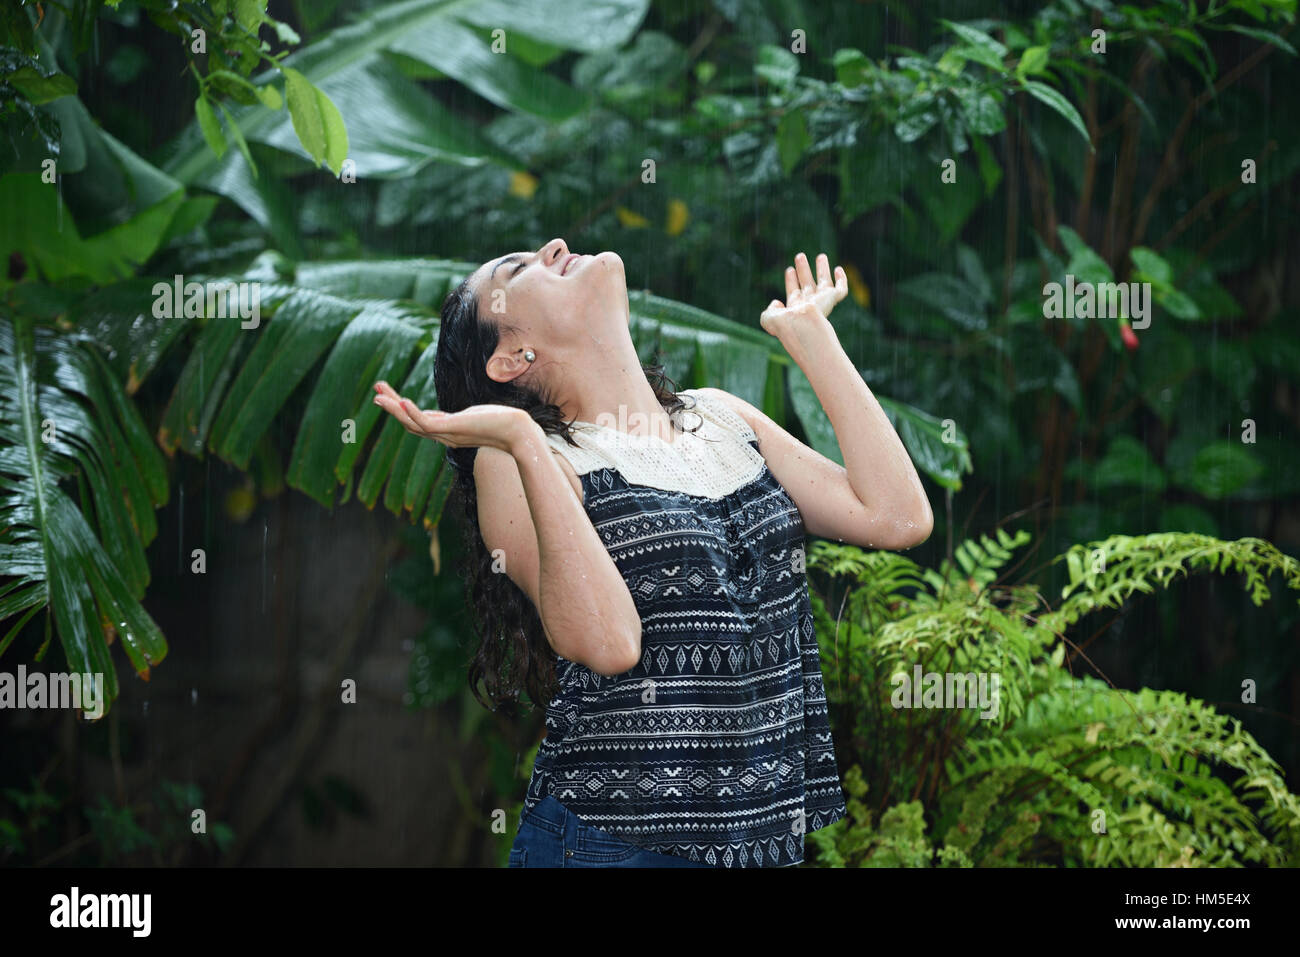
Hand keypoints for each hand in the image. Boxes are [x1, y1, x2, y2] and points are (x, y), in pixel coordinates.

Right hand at [372, 381, 534, 453]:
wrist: (518, 432)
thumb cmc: (504, 423)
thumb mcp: (479, 416)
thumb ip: (467, 417)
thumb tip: (469, 414)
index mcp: (448, 432)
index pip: (418, 422)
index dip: (402, 410)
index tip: (389, 396)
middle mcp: (444, 436)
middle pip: (410, 423)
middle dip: (391, 407)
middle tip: (375, 392)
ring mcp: (447, 434)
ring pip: (412, 424)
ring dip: (394, 409)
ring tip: (378, 395)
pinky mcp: (454, 429)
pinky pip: (426, 423)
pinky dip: (412, 413)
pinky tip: (402, 401)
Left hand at [760, 251, 847, 342]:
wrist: (800, 324)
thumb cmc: (784, 323)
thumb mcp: (769, 318)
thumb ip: (769, 311)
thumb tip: (777, 303)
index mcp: (796, 309)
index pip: (794, 292)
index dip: (791, 281)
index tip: (789, 270)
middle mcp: (810, 305)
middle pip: (808, 285)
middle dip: (804, 270)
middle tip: (800, 256)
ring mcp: (822, 302)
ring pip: (825, 283)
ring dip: (822, 269)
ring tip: (821, 256)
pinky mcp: (832, 299)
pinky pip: (841, 290)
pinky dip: (842, 280)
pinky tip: (838, 269)